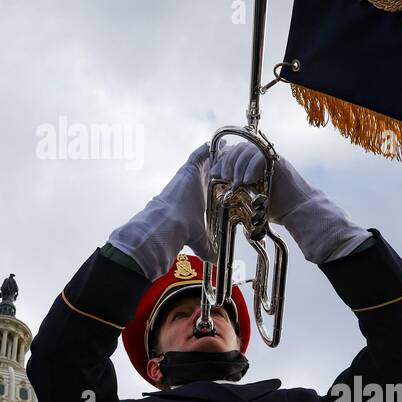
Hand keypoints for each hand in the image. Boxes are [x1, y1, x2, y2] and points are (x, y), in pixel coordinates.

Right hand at [107, 140, 226, 279]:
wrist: (167, 224)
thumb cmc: (180, 231)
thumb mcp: (199, 238)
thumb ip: (206, 247)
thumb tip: (213, 260)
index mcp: (195, 199)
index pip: (209, 186)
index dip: (220, 179)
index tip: (231, 174)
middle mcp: (191, 185)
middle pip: (208, 170)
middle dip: (221, 164)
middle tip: (234, 156)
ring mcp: (188, 176)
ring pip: (205, 161)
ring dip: (217, 154)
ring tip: (230, 146)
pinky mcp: (186, 170)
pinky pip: (199, 154)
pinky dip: (208, 148)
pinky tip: (219, 141)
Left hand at [208, 140, 370, 263]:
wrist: (295, 208)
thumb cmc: (272, 205)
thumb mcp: (248, 195)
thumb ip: (235, 186)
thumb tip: (216, 186)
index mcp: (251, 161)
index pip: (231, 153)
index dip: (221, 162)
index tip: (214, 174)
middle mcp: (260, 155)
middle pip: (236, 149)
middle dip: (227, 164)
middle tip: (225, 179)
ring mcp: (269, 156)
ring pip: (246, 151)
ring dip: (238, 167)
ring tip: (237, 183)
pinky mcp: (277, 159)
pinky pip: (258, 156)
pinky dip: (250, 168)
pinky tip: (247, 180)